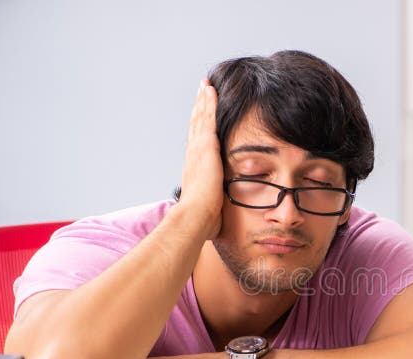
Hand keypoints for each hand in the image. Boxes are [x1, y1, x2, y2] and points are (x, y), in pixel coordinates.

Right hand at [178, 79, 223, 239]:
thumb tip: (218, 214)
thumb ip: (215, 203)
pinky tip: (211, 90)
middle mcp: (193, 154)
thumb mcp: (210, 206)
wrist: (195, 216)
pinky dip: (208, 104)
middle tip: (202, 91)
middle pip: (196, 125)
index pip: (198, 142)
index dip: (199, 128)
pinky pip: (207, 119)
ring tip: (206, 85)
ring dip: (203, 100)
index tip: (201, 116)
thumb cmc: (203, 219)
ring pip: (201, 118)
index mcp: (195, 167)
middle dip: (199, 108)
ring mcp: (198, 149)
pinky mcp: (205, 146)